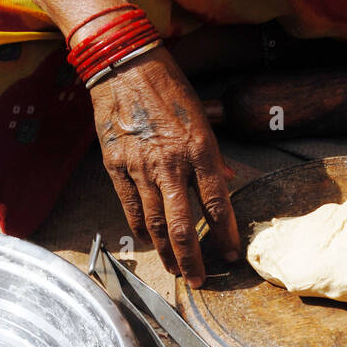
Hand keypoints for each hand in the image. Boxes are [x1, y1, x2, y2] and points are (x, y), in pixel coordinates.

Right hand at [90, 47, 240, 286]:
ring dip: (166, 252)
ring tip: (175, 270)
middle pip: (183, 226)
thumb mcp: (202, 117)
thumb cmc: (167, 87)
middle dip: (192, 260)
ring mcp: (140, 167)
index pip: (217, 204)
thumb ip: (213, 154)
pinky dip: (139, 228)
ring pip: (154, 223)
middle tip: (199, 281)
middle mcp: (171, 163)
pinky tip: (148, 241)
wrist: (123, 64)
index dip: (225, 235)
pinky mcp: (116, 166)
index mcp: (199, 150)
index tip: (231, 255)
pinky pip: (129, 207)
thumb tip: (227, 178)